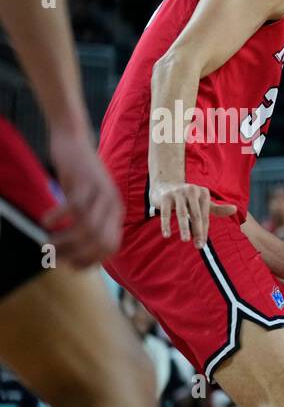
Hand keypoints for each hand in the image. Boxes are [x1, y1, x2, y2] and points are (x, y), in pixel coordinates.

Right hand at [42, 131, 123, 267]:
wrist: (75, 141)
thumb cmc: (78, 175)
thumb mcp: (87, 201)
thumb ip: (86, 222)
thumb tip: (76, 250)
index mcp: (116, 213)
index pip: (111, 247)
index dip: (92, 260)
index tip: (72, 266)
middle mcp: (113, 205)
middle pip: (100, 242)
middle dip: (77, 254)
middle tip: (55, 256)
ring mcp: (101, 193)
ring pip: (87, 227)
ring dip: (65, 240)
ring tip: (46, 243)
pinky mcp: (85, 181)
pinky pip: (74, 206)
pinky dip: (59, 217)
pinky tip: (45, 221)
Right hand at [149, 179, 236, 249]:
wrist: (166, 185)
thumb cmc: (189, 198)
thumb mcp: (204, 202)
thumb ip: (218, 209)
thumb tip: (235, 209)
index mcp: (203, 193)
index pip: (205, 216)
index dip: (204, 230)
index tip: (202, 244)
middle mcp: (192, 191)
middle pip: (196, 215)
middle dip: (197, 231)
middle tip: (198, 246)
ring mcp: (178, 193)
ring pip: (182, 213)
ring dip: (184, 227)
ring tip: (185, 240)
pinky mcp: (165, 196)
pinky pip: (165, 212)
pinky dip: (166, 224)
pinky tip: (167, 235)